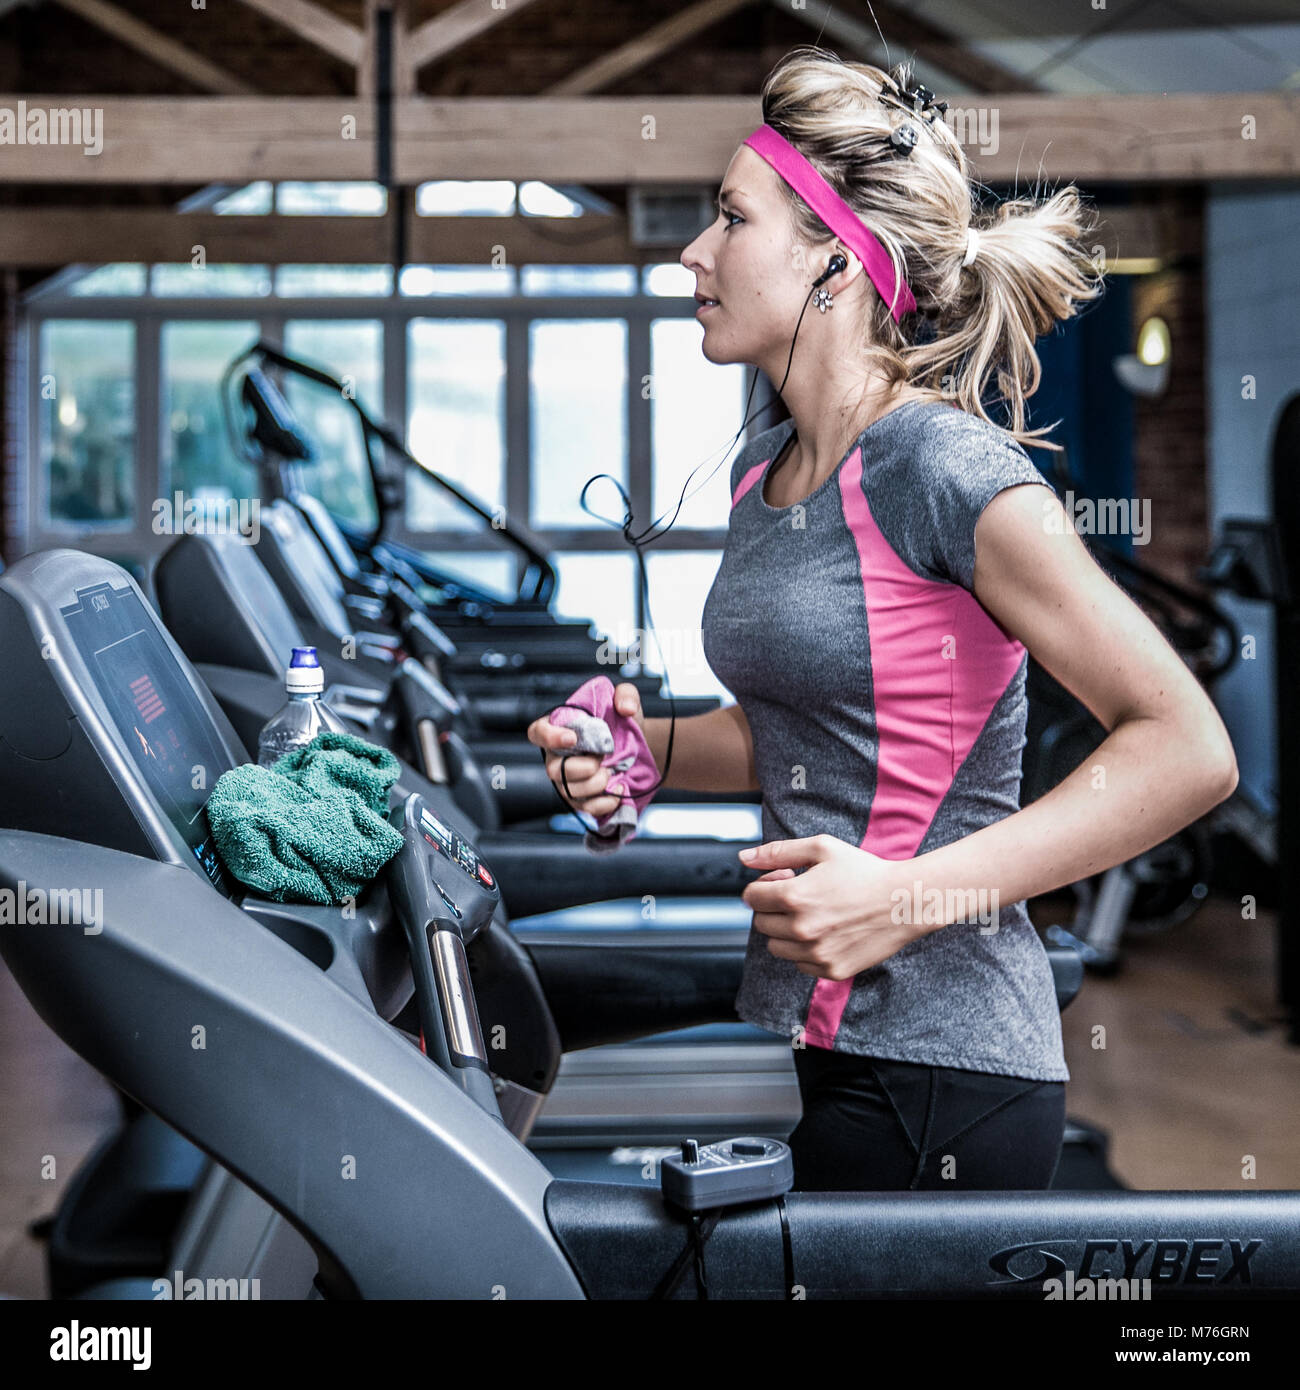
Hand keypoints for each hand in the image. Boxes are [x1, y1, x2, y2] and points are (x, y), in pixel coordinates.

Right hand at [525, 682, 644, 819]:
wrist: (639, 748)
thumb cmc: (622, 722)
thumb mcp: (626, 699)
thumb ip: (626, 694)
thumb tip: (626, 709)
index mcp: (559, 728)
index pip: (537, 732)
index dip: (549, 737)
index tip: (573, 738)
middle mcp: (556, 756)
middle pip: (554, 770)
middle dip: (584, 767)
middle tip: (605, 757)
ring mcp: (566, 780)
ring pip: (568, 791)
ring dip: (595, 784)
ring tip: (613, 773)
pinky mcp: (580, 799)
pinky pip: (584, 807)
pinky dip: (603, 803)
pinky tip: (619, 791)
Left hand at [738, 834, 921, 978]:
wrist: (905, 901)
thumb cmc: (864, 870)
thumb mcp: (822, 848)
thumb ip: (778, 852)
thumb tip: (743, 858)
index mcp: (794, 897)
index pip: (751, 897)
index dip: (763, 886)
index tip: (782, 880)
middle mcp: (801, 929)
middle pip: (761, 923)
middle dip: (773, 908)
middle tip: (799, 896)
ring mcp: (816, 954)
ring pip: (776, 947)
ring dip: (785, 932)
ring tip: (812, 916)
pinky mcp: (831, 970)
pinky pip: (799, 964)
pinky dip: (804, 950)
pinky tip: (826, 932)